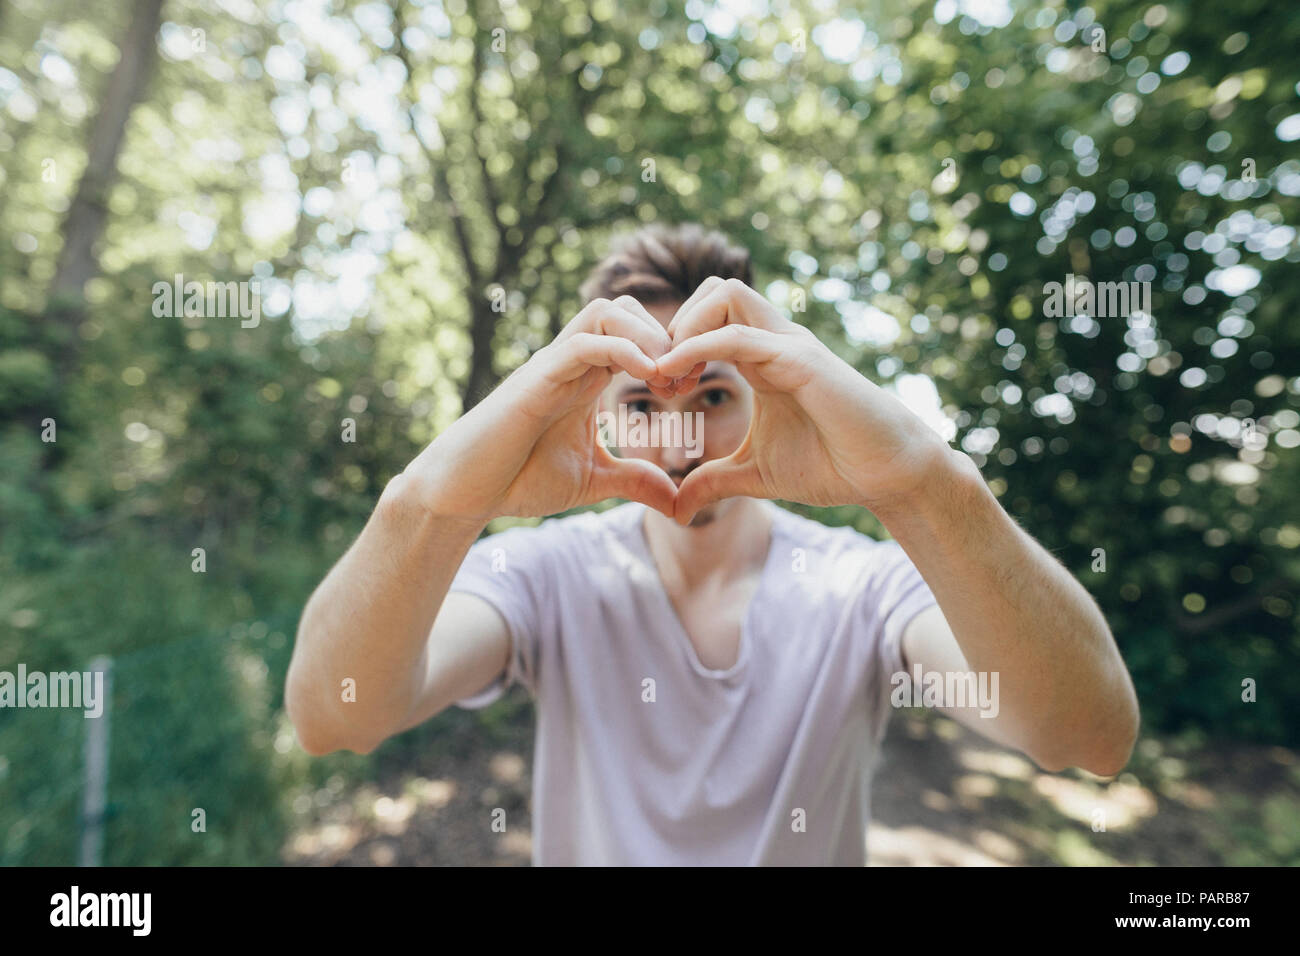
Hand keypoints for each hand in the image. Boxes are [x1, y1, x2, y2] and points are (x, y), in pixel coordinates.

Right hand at [406, 296, 683, 521]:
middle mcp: (572, 363)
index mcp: (587, 379)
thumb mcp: (592, 482)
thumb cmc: (518, 479)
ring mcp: (554, 365)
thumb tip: (677, 501)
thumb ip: (633, 481)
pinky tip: (648, 378)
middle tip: (685, 378)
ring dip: (647, 335)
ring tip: (668, 375)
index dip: (671, 351)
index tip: (691, 386)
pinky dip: (622, 350)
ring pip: (607, 312)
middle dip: (665, 335)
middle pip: (625, 309)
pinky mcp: (537, 378)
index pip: (636, 334)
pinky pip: (585, 342)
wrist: (465, 492)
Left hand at [654, 278, 953, 524]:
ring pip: (725, 292)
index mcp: (762, 359)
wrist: (886, 474)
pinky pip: (739, 334)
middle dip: (674, 324)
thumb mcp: (754, 475)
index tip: (656, 389)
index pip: (709, 317)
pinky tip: (673, 376)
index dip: (673, 344)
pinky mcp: (801, 359)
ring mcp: (789, 344)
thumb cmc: (832, 466)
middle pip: (714, 290)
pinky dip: (698, 346)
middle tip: (659, 376)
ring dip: (684, 326)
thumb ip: (713, 482)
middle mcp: (775, 341)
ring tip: (667, 375)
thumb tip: (675, 508)